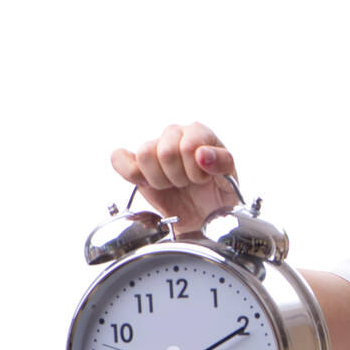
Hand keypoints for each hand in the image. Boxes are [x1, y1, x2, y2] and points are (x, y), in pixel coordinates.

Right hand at [111, 121, 240, 231]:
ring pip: (144, 155)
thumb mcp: (230, 179)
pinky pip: (119, 158)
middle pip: (165, 152)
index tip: (203, 180)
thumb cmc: (218, 195)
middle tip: (188, 185)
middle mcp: (175, 135)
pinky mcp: (135, 163)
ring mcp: (154, 148)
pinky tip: (149, 183)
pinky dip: (131, 174)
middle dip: (179, 177)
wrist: (204, 217)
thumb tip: (203, 154)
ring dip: (160, 179)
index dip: (195, 170)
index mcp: (199, 133)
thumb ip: (221, 162)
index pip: (188, 145)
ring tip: (173, 186)